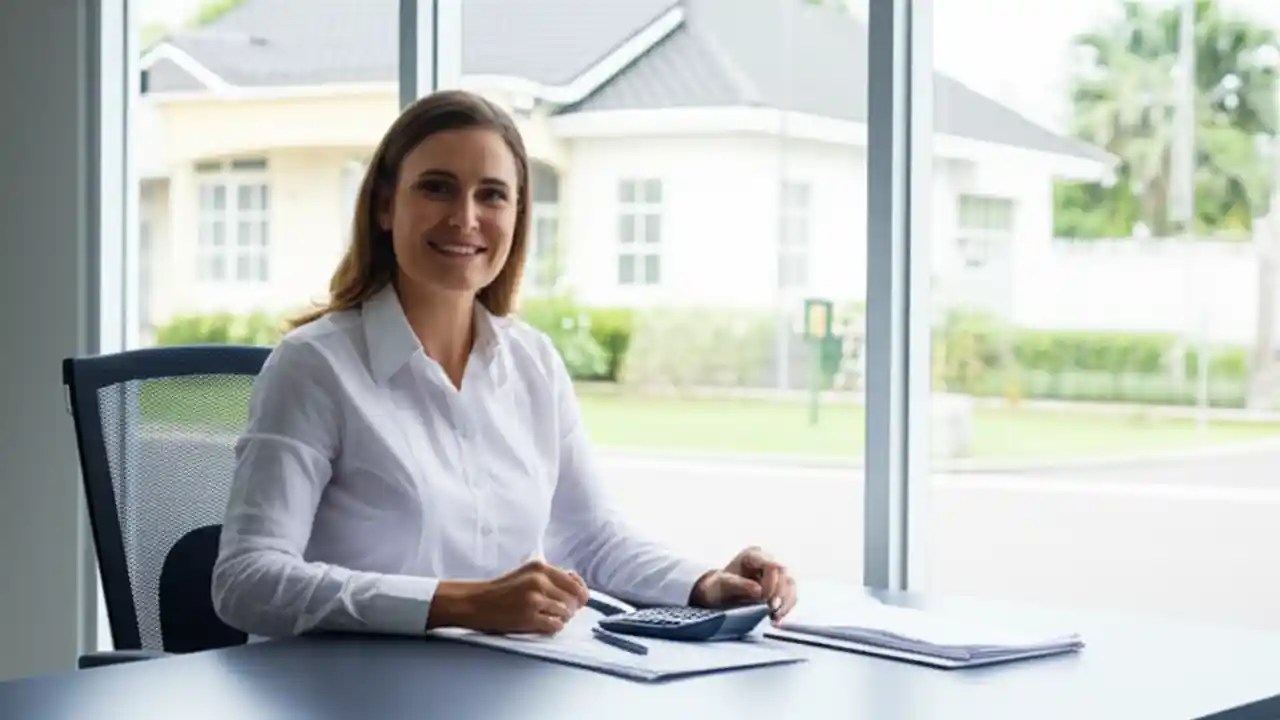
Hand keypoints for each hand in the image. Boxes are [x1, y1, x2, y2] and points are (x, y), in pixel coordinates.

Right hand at [429, 559, 589, 635]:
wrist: (477, 602)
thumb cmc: (504, 590)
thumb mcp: (528, 573)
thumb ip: (552, 576)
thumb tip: (579, 585)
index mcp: (541, 567)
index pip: (576, 583)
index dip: (581, 595)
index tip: (578, 602)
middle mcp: (539, 580)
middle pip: (573, 599)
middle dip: (571, 609)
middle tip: (561, 613)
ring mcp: (534, 599)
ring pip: (566, 613)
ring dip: (561, 619)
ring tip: (549, 618)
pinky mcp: (528, 616)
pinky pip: (555, 626)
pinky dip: (553, 628)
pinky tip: (544, 625)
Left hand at [689, 546, 797, 624]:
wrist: (716, 598)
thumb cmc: (717, 587)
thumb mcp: (722, 584)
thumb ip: (739, 585)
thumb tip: (758, 590)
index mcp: (753, 556)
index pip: (773, 566)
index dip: (772, 583)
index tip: (764, 598)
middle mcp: (767, 563)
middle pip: (785, 576)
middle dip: (780, 595)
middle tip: (771, 609)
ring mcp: (774, 576)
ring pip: (790, 587)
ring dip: (785, 603)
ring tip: (774, 616)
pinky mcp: (778, 590)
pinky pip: (790, 598)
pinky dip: (785, 609)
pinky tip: (776, 619)